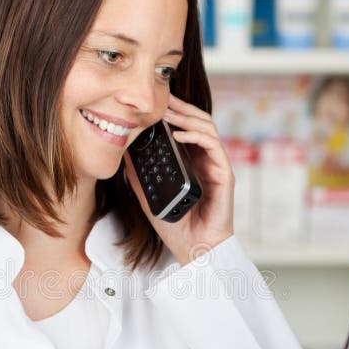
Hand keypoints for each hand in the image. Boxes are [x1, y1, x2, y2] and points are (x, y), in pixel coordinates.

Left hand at [125, 94, 233, 265]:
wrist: (195, 250)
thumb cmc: (177, 227)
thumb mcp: (150, 197)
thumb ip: (140, 177)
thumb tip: (124, 156)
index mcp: (191, 163)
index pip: (186, 129)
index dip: (174, 113)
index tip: (155, 103)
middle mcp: (205, 160)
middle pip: (197, 122)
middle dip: (181, 107)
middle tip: (162, 98)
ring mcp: (216, 166)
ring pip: (207, 128)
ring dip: (188, 117)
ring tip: (168, 112)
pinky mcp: (224, 175)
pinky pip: (213, 146)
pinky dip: (196, 136)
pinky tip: (178, 134)